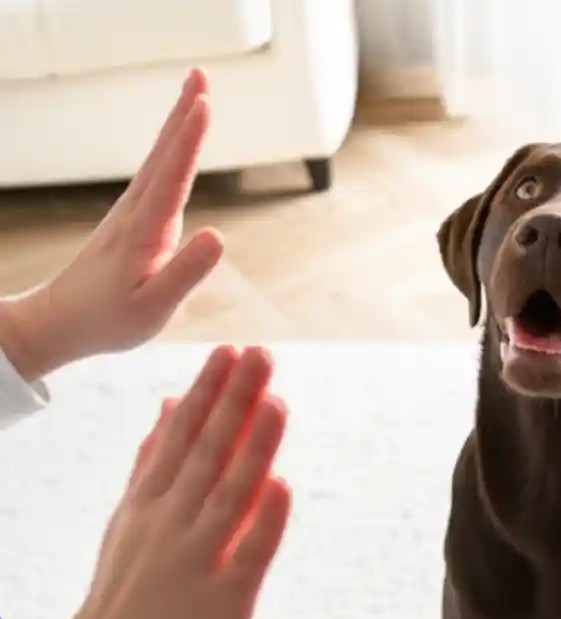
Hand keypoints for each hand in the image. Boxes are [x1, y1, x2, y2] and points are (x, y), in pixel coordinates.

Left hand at [0, 68, 222, 381]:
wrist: (62, 321)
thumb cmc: (110, 320)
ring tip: (196, 94)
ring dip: (178, 122)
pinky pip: (158, 171)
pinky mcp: (133, 218)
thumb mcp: (154, 307)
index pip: (173, 176)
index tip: (204, 104)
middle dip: (183, 113)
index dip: (190, 139)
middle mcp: (137, 212)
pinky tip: (178, 142)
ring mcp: (132, 211)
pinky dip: (172, 147)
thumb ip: (186, 272)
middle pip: (164, 153)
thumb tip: (218, 235)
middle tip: (200, 75)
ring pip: (160, 158)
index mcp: (145, 230)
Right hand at [30, 347, 291, 618]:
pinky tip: (282, 482)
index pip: (181, 435)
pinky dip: (265, 517)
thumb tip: (171, 402)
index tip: (230, 350)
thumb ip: (153, 461)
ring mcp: (197, 559)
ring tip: (278, 401)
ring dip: (255, 445)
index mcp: (149, 502)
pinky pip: (249, 551)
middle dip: (236, 400)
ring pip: (231, 493)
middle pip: (209, 452)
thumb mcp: (128, 518)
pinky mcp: (226, 596)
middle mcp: (171, 524)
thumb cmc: (127, 587)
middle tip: (262, 353)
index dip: (207, 391)